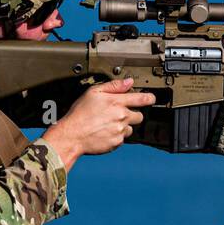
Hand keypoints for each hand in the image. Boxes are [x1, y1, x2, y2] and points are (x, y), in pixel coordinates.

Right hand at [40, 77, 154, 169]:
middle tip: (119, 113)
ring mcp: (120, 130)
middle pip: (139, 115)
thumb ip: (113, 86)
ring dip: (123, 125)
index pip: (142, 99)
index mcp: (117, 102)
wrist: (72, 135)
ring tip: (108, 123)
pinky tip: (104, 131)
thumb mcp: (93, 92)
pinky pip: (122, 138)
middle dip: (132, 113)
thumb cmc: (80, 113)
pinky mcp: (117, 142)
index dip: (149, 98)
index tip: (151, 98)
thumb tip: (128, 82)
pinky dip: (116, 135)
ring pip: (130, 128)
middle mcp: (122, 117)